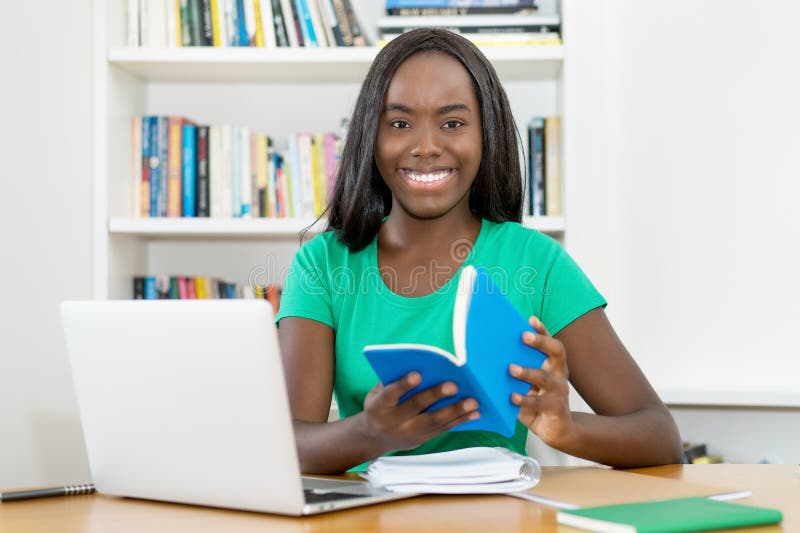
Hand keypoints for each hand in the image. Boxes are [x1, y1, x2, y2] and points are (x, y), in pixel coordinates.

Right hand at [360, 372, 479, 453]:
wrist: (375, 438)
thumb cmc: (378, 406)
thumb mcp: (375, 394)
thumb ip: (391, 381)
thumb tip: (418, 365)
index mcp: (379, 407)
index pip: (391, 394)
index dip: (403, 385)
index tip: (417, 375)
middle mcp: (393, 422)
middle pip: (416, 407)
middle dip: (436, 396)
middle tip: (454, 386)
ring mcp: (409, 433)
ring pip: (434, 421)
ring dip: (455, 411)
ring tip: (473, 402)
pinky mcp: (422, 439)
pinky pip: (443, 429)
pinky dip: (459, 420)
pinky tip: (474, 413)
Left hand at [510, 316, 575, 447]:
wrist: (557, 431)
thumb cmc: (537, 403)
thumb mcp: (527, 386)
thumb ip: (516, 374)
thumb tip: (490, 361)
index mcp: (553, 365)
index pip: (550, 343)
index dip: (542, 331)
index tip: (530, 320)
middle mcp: (560, 374)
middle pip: (556, 352)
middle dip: (540, 342)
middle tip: (523, 337)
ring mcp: (560, 391)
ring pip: (546, 378)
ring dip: (528, 372)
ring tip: (511, 369)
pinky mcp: (556, 408)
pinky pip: (540, 402)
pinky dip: (525, 399)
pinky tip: (512, 397)